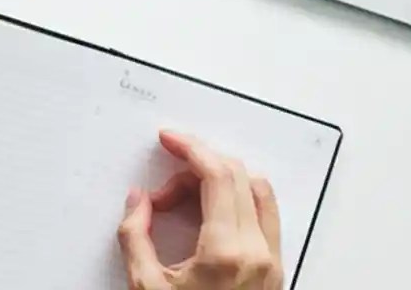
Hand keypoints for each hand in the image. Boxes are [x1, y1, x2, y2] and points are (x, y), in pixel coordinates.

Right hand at [118, 131, 283, 289]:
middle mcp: (257, 252)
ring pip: (258, 192)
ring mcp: (271, 262)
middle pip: (236, 177)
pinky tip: (210, 215)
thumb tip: (138, 201)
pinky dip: (239, 201)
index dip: (191, 148)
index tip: (170, 140)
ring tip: (186, 202)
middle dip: (197, 168)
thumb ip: (135, 239)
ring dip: (222, 182)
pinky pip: (265, 216)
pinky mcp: (275, 271)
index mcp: (226, 254)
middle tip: (165, 189)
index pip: (218, 176)